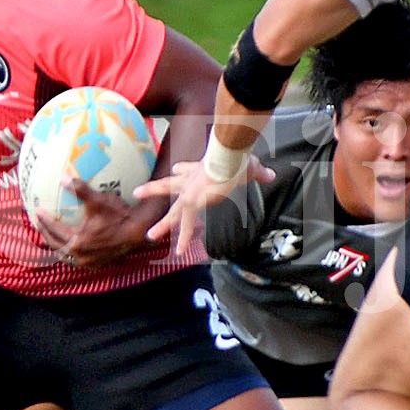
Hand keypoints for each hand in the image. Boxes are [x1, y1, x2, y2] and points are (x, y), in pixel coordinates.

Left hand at [31, 180, 160, 268]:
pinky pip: (78, 257)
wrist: (138, 232)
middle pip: (56, 245)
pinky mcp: (97, 263)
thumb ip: (81, 190)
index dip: (45, 220)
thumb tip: (63, 178)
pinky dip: (71, 250)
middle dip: (46, 233)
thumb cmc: (119, 216)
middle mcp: (80, 255)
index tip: (38, 211)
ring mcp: (88, 261)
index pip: (54, 230)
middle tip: (40, 222)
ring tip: (52, 233)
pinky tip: (72, 242)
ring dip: (57, 244)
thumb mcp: (99, 201)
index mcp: (77, 241)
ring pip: (66, 254)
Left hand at [138, 158, 274, 253]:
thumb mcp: (250, 167)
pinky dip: (184, 238)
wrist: (228, 159)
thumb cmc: (238, 159)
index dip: (180, 170)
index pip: (185, 169)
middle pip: (168, 186)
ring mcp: (189, 192)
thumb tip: (271, 175)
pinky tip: (179, 251)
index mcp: (200, 169)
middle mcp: (190, 180)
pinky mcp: (193, 202)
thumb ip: (259, 173)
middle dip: (153, 190)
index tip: (174, 170)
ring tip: (150, 236)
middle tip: (137, 193)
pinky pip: (186, 225)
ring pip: (172, 211)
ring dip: (163, 224)